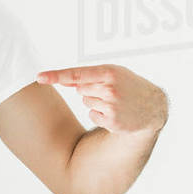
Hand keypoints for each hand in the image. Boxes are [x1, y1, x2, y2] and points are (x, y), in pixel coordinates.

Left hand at [37, 64, 167, 134]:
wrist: (153, 107)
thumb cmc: (129, 85)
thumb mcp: (113, 73)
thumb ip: (88, 75)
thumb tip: (64, 80)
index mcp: (109, 72)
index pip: (76, 73)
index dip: (56, 75)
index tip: (39, 77)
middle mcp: (110, 89)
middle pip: (80, 90)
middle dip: (90, 90)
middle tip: (111, 91)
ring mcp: (111, 106)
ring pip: (85, 102)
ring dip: (96, 102)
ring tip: (115, 101)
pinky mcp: (111, 121)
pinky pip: (92, 115)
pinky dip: (100, 114)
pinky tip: (115, 112)